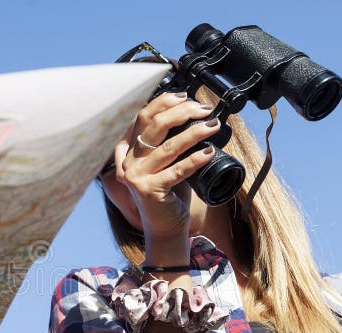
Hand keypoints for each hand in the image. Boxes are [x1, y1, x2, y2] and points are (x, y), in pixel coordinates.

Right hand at [113, 92, 219, 244]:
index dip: (163, 102)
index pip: (142, 117)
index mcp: (129, 150)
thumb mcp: (166, 163)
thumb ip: (170, 140)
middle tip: (204, 110)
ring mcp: (136, 176)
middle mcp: (128, 162)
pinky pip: (176, 170)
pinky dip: (194, 160)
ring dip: (194, 133)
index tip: (186, 97)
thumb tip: (196, 113)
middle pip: (153, 126)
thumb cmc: (169, 193)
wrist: (165, 226)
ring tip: (213, 126)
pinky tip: (208, 153)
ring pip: (167, 146)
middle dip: (181, 112)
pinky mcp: (148, 190)